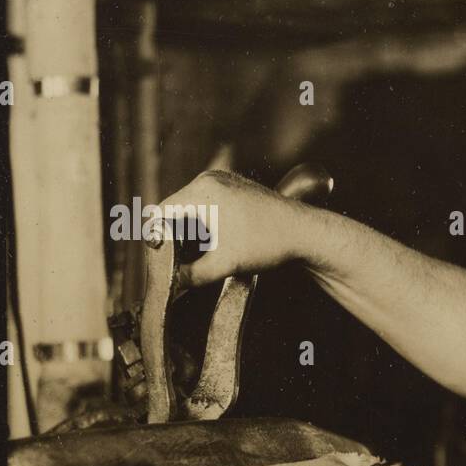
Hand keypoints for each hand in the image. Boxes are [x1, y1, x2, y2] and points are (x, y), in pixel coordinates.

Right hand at [158, 170, 305, 288]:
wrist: (306, 234)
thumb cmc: (270, 243)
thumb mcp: (225, 264)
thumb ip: (191, 276)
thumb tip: (171, 286)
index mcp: (203, 191)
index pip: (162, 212)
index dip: (158, 238)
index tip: (161, 259)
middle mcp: (211, 179)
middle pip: (176, 208)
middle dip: (175, 235)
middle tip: (179, 260)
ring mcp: (225, 180)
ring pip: (192, 206)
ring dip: (191, 229)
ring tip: (201, 252)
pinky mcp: (236, 187)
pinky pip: (209, 203)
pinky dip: (207, 221)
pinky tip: (217, 241)